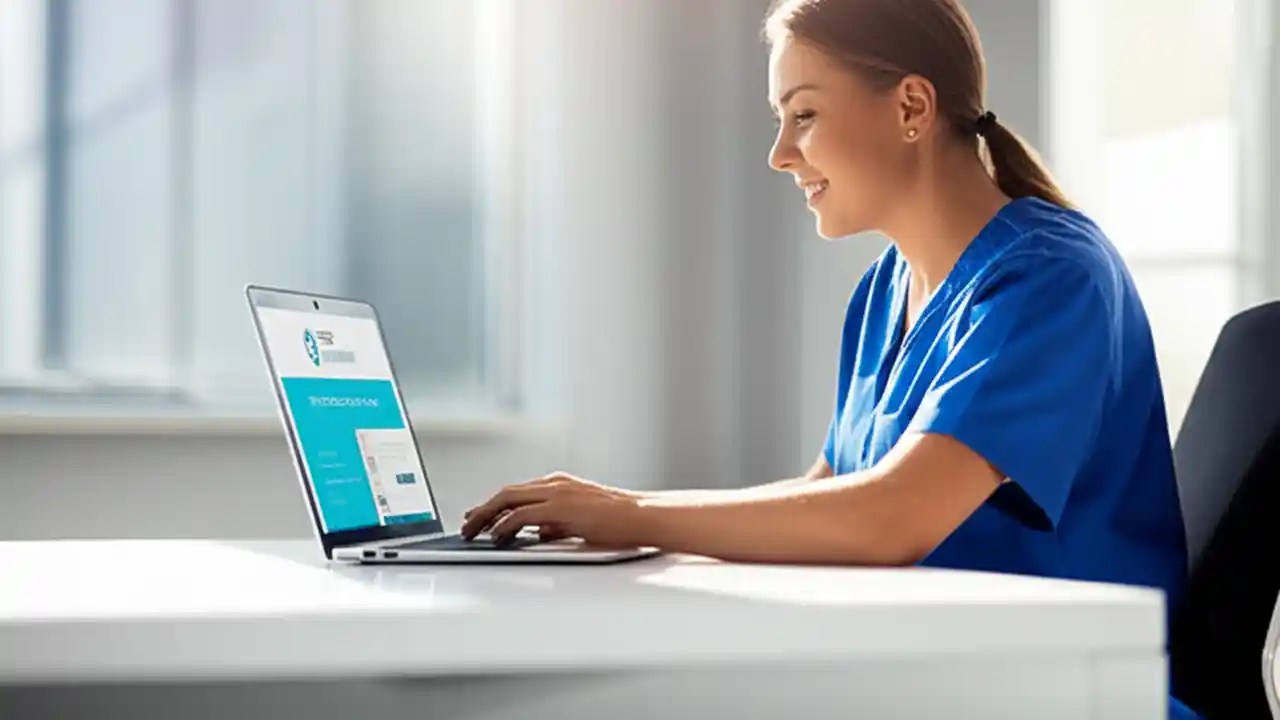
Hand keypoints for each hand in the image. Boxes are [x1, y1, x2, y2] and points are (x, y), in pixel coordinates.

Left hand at [461, 472, 646, 547]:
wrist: (643, 516)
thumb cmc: (620, 521)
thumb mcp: (581, 520)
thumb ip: (558, 523)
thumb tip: (540, 533)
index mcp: (559, 484)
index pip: (517, 492)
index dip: (493, 504)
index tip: (479, 516)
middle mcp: (555, 483)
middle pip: (506, 492)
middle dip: (482, 509)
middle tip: (467, 524)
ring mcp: (557, 493)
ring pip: (508, 499)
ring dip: (486, 515)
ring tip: (473, 531)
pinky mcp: (561, 507)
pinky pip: (522, 515)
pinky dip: (505, 525)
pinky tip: (497, 536)